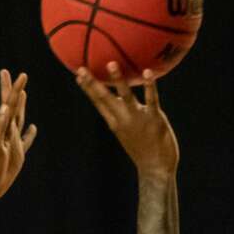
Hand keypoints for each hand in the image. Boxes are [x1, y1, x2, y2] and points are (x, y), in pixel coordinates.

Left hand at [0, 69, 37, 199]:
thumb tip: (4, 108)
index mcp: (1, 129)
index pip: (10, 104)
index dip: (16, 89)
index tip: (21, 75)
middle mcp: (7, 132)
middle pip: (12, 107)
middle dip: (12, 90)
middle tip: (13, 74)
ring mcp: (12, 143)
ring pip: (19, 120)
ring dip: (21, 106)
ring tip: (23, 94)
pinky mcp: (17, 155)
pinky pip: (26, 141)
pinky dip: (30, 134)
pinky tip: (33, 128)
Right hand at [76, 62, 178, 177]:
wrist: (156, 169)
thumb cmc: (144, 151)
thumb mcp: (128, 134)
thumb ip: (123, 118)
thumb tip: (121, 105)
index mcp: (115, 123)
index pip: (98, 103)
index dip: (88, 88)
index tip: (78, 75)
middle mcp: (123, 119)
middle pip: (105, 98)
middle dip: (93, 83)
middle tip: (82, 68)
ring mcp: (138, 118)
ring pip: (126, 96)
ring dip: (118, 80)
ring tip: (112, 64)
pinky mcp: (154, 119)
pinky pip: (152, 99)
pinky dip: (150, 86)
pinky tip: (149, 72)